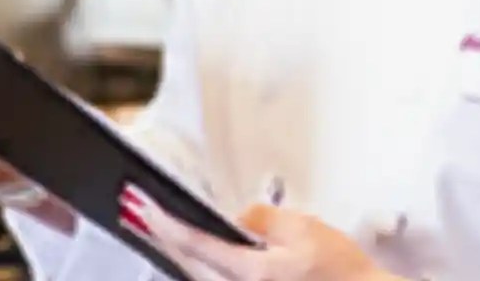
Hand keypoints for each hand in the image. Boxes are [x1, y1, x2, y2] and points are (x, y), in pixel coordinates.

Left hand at [120, 184, 395, 280]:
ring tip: (158, 225)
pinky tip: (195, 248)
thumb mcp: (304, 229)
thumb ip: (262, 220)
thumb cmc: (341, 272)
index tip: (142, 206)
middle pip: (188, 264)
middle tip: (138, 212)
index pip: (194, 243)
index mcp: (253, 272)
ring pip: (199, 274)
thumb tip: (238, 219)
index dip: (163, 223)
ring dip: (179, 250)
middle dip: (161, 236)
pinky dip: (202, 261)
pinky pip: (217, 278)